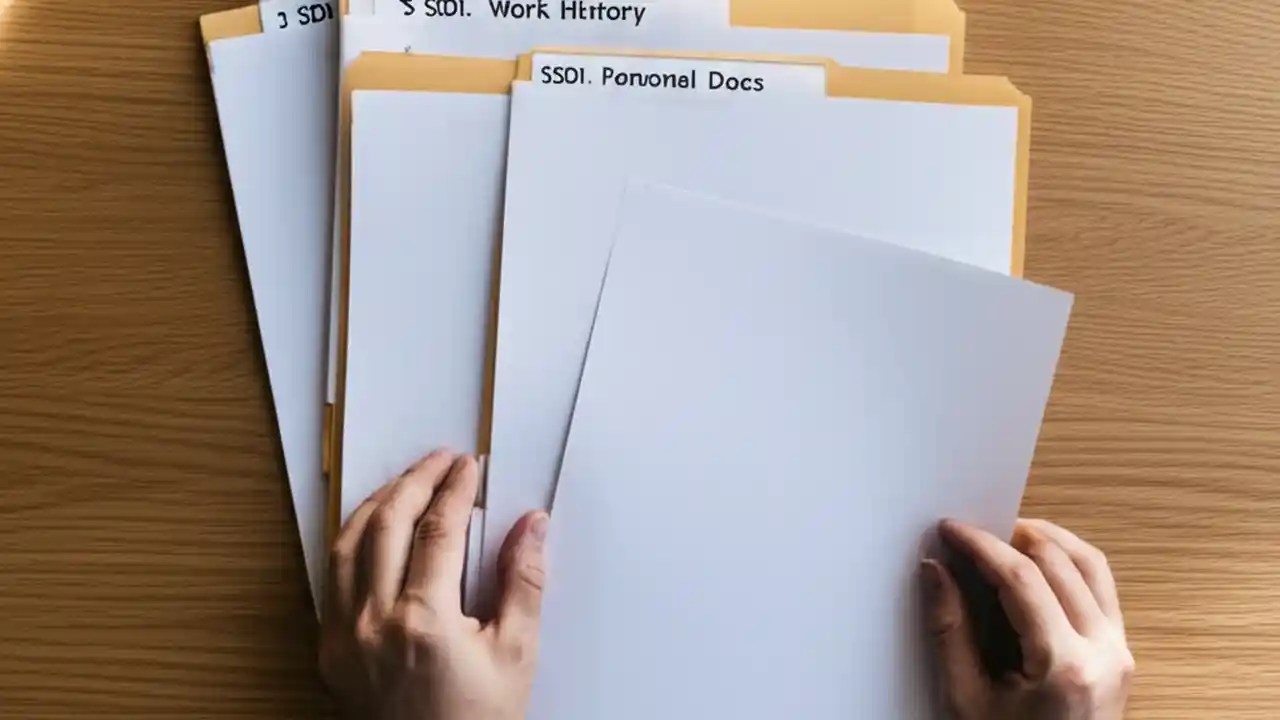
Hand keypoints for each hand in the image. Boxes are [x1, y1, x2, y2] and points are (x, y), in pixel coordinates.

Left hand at [320, 449, 549, 719]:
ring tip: (405, 481)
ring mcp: (344, 635)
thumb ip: (523, 583)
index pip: (439, 529)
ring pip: (348, 544)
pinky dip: (351, 541)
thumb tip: (531, 525)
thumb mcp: (516, 655)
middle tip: (441, 460)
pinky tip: (370, 528)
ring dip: (377, 502)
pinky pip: (331, 577)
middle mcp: (374, 622)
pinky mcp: (329, 650)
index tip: (469, 468)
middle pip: (388, 523)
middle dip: (416, 480)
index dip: (456, 489)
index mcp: (424, 622)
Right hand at [923, 519, 1134, 719]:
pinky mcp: (1122, 654)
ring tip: (1005, 536)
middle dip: (1011, 536)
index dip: (981, 544)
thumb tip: (936, 570)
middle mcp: (1104, 653)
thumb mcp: (966, 700)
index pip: (1021, 577)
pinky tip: (1037, 564)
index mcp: (1064, 667)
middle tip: (973, 533)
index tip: (952, 530)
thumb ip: (949, 630)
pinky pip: (1102, 587)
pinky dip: (1069, 563)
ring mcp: (1120, 652)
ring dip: (1047, 541)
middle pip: (1059, 561)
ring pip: (1091, 564)